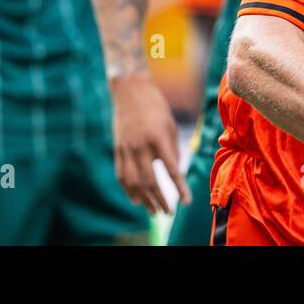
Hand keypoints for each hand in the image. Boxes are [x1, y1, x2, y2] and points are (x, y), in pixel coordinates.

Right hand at [110, 70, 190, 214]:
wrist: (130, 91)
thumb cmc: (156, 106)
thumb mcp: (170, 125)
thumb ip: (172, 149)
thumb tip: (174, 170)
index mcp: (158, 139)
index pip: (171, 170)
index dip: (179, 188)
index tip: (186, 202)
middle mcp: (141, 146)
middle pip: (150, 181)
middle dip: (160, 200)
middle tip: (168, 213)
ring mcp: (127, 149)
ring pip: (133, 182)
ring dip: (143, 200)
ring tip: (152, 211)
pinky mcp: (117, 149)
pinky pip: (122, 175)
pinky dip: (128, 190)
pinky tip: (135, 199)